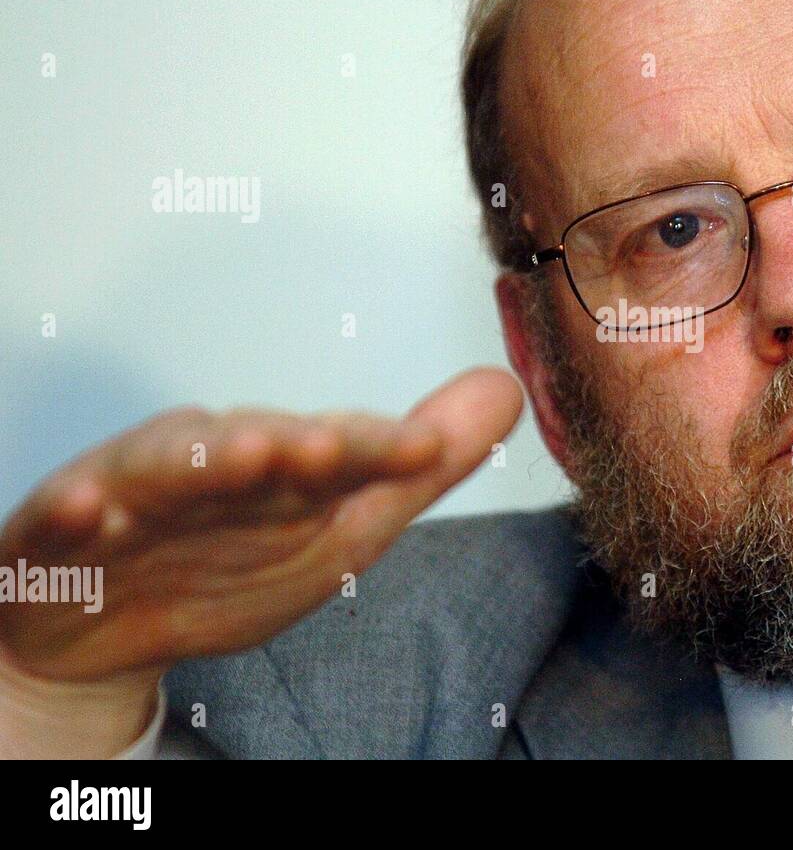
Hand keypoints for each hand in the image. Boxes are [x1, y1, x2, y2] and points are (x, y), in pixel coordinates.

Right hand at [0, 367, 521, 753]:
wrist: (104, 624)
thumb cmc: (231, 563)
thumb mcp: (339, 526)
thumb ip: (417, 468)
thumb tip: (508, 390)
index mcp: (282, 463)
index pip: (338, 451)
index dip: (377, 448)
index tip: (423, 447)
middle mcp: (214, 462)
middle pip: (254, 448)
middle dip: (291, 445)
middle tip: (324, 446)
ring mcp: (137, 492)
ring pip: (167, 470)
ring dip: (203, 461)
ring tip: (242, 455)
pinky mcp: (62, 532)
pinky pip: (63, 520)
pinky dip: (75, 513)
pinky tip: (88, 508)